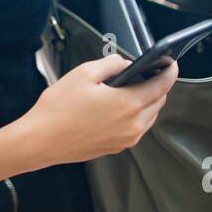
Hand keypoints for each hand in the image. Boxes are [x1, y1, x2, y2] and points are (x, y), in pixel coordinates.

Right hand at [17, 54, 179, 166]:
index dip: (169, 71)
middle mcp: (132, 125)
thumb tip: (125, 63)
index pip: (162, 85)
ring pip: (148, 117)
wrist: (41, 140)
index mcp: (129, 104)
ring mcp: (126, 139)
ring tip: (128, 90)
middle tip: (145, 74)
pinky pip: (136, 129)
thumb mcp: (84, 73)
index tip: (171, 63)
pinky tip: (116, 107)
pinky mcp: (116, 147)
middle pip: (158, 102)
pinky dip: (134, 116)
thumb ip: (111, 64)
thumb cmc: (59, 109)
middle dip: (156, 86)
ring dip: (146, 102)